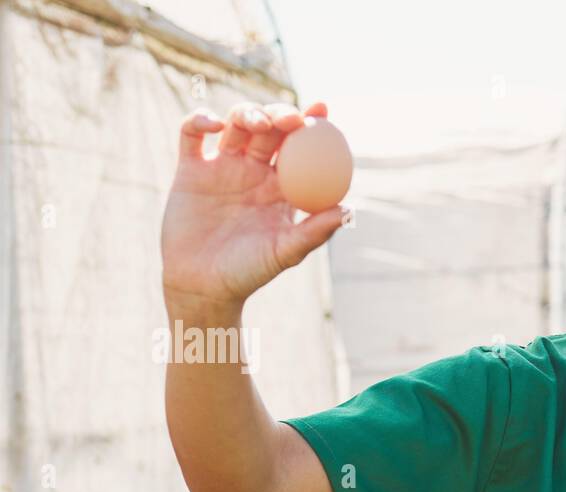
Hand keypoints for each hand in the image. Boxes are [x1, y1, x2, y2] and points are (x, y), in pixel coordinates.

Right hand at [160, 100, 345, 310]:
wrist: (204, 284)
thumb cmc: (249, 272)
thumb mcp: (286, 252)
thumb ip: (315, 231)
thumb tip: (349, 210)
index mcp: (281, 186)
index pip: (301, 147)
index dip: (312, 123)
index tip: (323, 109)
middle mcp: (253, 171)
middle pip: (269, 128)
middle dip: (281, 113)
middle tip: (291, 118)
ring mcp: (222, 166)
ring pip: (235, 124)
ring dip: (248, 113)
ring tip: (258, 123)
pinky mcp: (190, 169)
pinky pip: (192, 133)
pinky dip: (201, 120)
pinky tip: (214, 125)